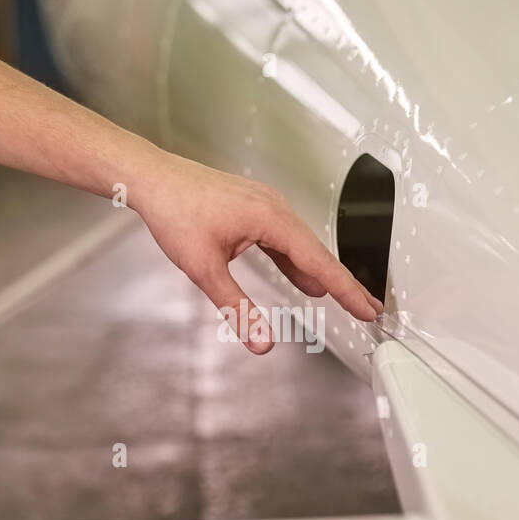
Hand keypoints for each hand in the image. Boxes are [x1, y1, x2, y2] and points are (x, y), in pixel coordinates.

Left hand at [134, 152, 383, 353]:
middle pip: (317, 251)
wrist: (151, 178)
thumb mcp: (204, 269)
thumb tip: (260, 342)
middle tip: (366, 309)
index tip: (367, 309)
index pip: (319, 261)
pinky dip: (295, 259)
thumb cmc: (174, 211)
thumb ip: (236, 308)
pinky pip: (284, 237)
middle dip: (342, 283)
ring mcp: (265, 204)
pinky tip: (300, 277)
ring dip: (318, 272)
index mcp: (271, 218)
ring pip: (301, 244)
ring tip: (337, 298)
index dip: (346, 289)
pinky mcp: (254, 207)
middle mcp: (275, 207)